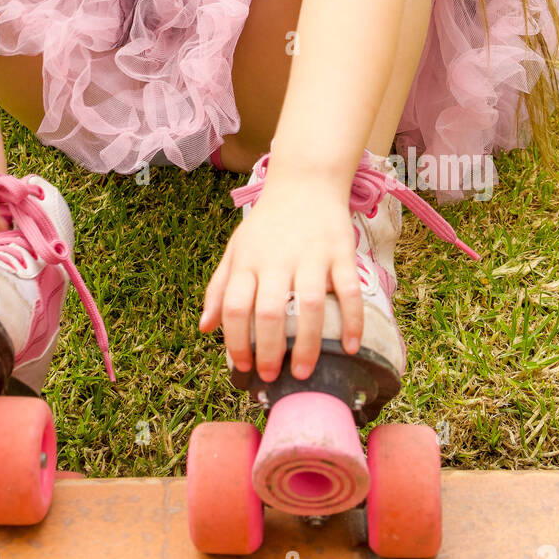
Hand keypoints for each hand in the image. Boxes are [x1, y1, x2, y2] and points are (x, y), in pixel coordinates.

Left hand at [198, 173, 363, 381]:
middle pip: (270, 312)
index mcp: (247, 260)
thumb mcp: (236, 248)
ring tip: (303, 373)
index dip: (236, 342)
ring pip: (309, 307)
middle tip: (271, 376)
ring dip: (307, 345)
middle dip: (269, 351)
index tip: (243, 367)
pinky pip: (349, 292)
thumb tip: (205, 327)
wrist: (305, 182)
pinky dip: (352, 322)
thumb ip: (219, 287)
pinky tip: (351, 348)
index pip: (234, 307)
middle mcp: (277, 259)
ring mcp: (311, 256)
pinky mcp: (341, 253)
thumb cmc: (267, 224)